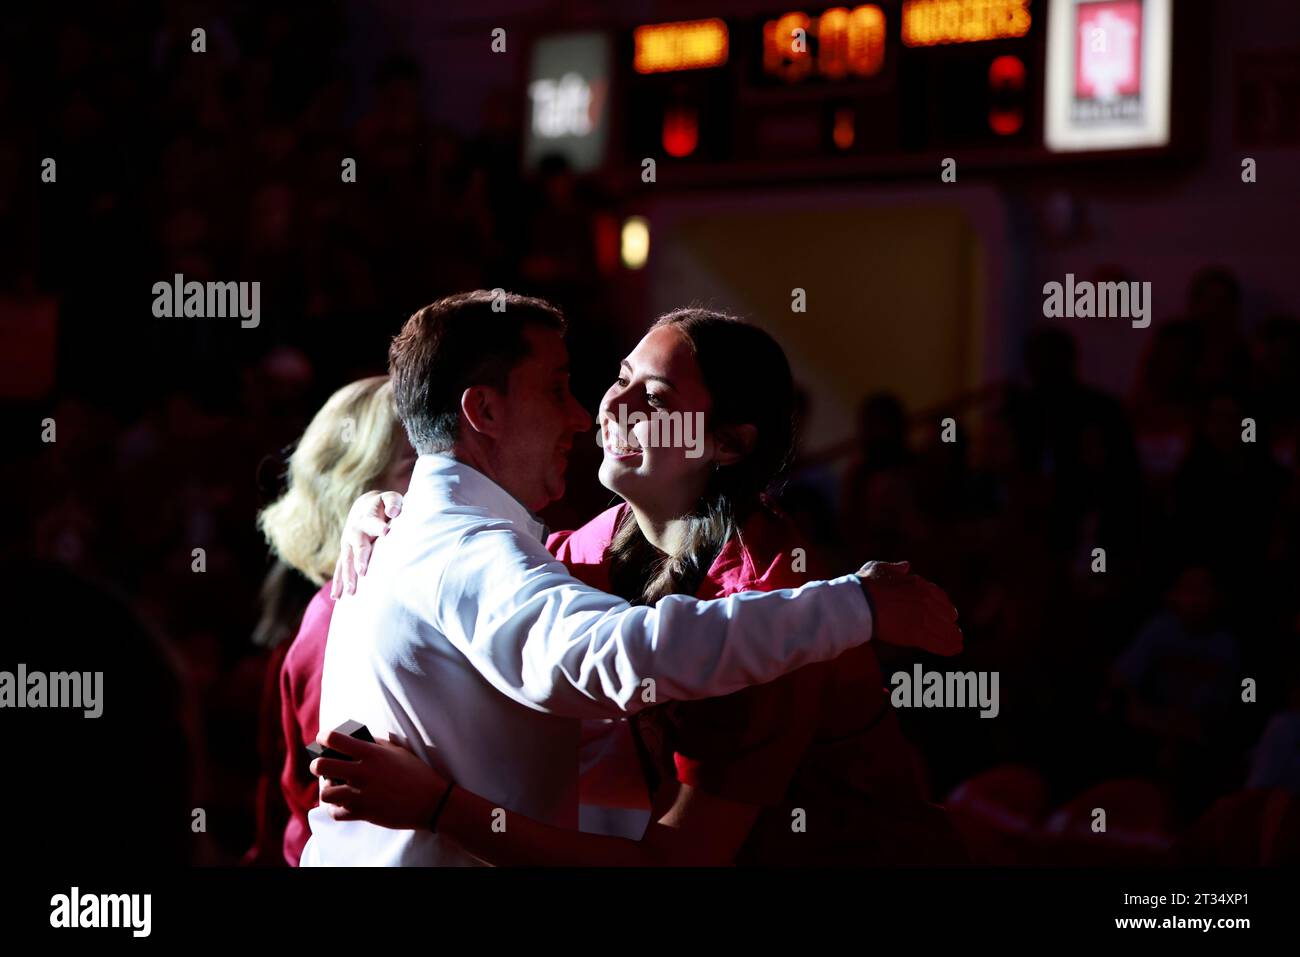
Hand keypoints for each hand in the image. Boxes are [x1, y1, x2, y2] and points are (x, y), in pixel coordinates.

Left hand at [310, 728, 445, 829]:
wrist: (432, 801)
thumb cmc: (417, 773)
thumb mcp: (399, 751)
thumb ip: (377, 744)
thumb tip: (360, 740)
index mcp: (371, 753)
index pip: (335, 739)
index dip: (324, 737)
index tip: (323, 739)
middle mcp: (362, 772)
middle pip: (321, 766)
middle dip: (317, 765)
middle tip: (321, 766)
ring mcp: (361, 794)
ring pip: (326, 793)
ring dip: (327, 790)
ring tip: (334, 788)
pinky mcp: (363, 813)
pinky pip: (336, 813)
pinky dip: (336, 809)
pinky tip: (342, 804)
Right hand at [330, 490, 403, 597]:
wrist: (363, 507)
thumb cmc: (383, 505)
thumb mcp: (390, 498)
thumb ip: (393, 503)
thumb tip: (394, 513)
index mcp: (368, 518)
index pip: (374, 522)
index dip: (379, 527)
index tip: (386, 531)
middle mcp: (355, 532)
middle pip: (357, 546)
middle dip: (360, 559)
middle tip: (363, 571)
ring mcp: (348, 544)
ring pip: (347, 561)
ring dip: (348, 577)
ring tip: (350, 592)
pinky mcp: (346, 554)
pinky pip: (341, 569)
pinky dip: (339, 583)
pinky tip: (338, 597)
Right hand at [856, 561, 962, 655]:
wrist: (859, 602)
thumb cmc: (866, 585)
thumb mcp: (880, 568)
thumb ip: (896, 569)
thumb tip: (906, 566)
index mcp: (919, 584)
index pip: (939, 596)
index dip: (945, 606)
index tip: (949, 613)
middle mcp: (925, 600)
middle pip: (945, 614)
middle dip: (950, 624)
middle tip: (955, 632)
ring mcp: (923, 617)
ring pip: (944, 630)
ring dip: (952, 637)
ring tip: (957, 644)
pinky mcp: (917, 634)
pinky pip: (937, 643)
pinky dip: (947, 647)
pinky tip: (954, 651)